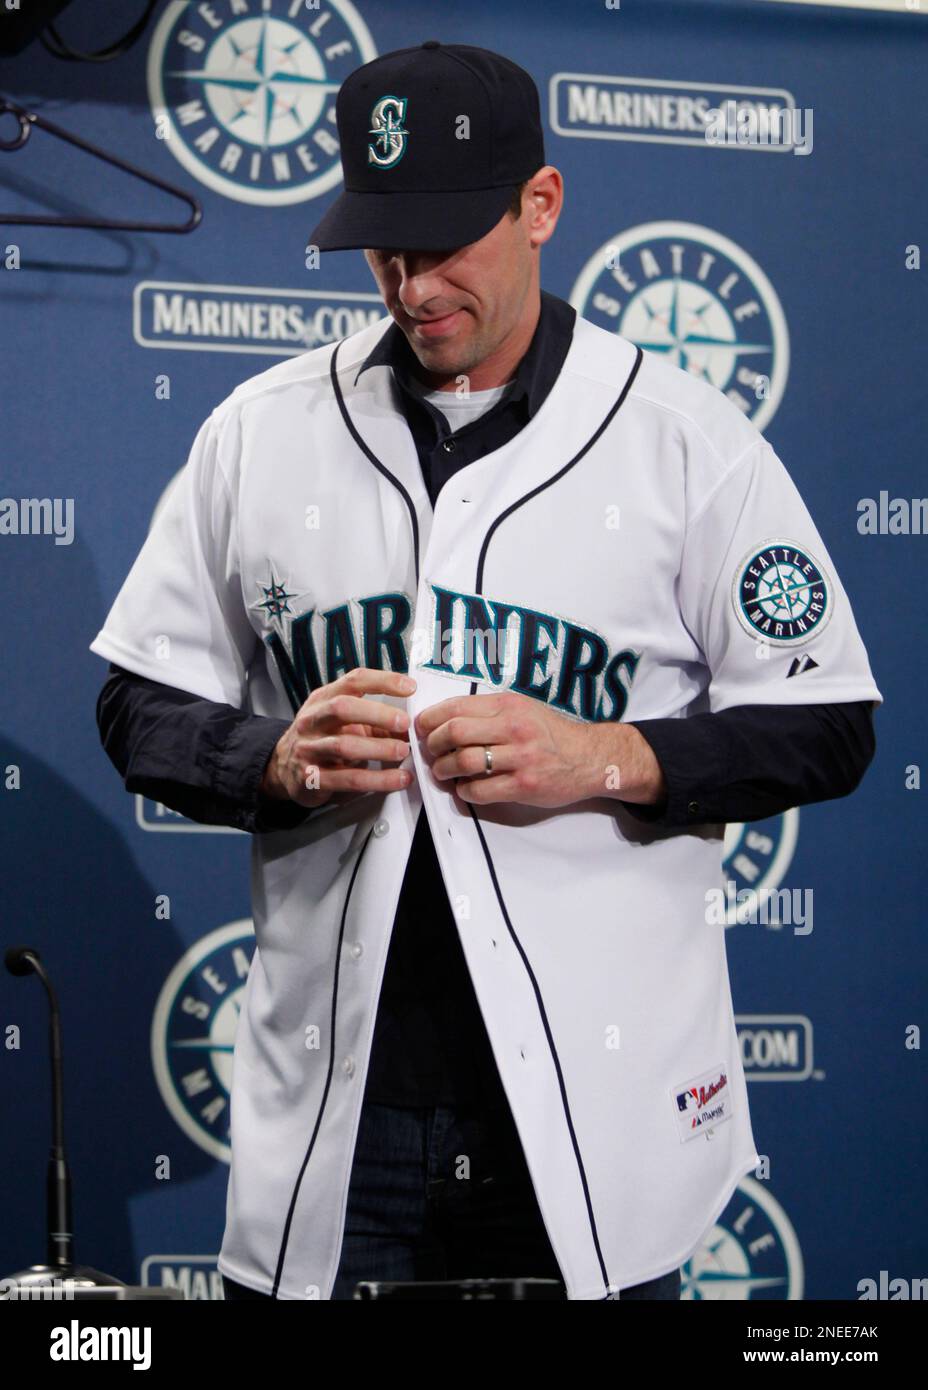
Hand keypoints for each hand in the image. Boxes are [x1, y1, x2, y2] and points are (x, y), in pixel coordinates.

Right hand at [260, 668, 416, 809]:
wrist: (282, 768)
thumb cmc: (321, 739)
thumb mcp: (342, 721)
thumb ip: (374, 720)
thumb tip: (412, 723)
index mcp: (323, 699)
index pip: (353, 681)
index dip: (382, 681)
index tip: (409, 687)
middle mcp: (313, 720)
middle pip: (343, 708)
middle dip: (377, 714)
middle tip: (404, 723)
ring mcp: (309, 749)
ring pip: (343, 746)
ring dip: (378, 749)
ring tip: (403, 752)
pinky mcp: (311, 779)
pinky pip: (347, 779)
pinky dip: (377, 780)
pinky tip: (397, 779)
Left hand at [414, 690, 664, 808]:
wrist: (589, 758)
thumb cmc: (550, 734)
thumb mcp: (522, 709)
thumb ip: (489, 712)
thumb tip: (444, 720)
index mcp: (509, 705)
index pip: (456, 707)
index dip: (431, 719)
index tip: (422, 728)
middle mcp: (514, 728)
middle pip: (454, 732)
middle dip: (433, 744)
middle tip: (431, 752)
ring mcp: (520, 758)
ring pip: (464, 762)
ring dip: (444, 769)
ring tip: (443, 772)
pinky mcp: (524, 785)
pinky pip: (480, 790)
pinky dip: (465, 791)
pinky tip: (466, 788)